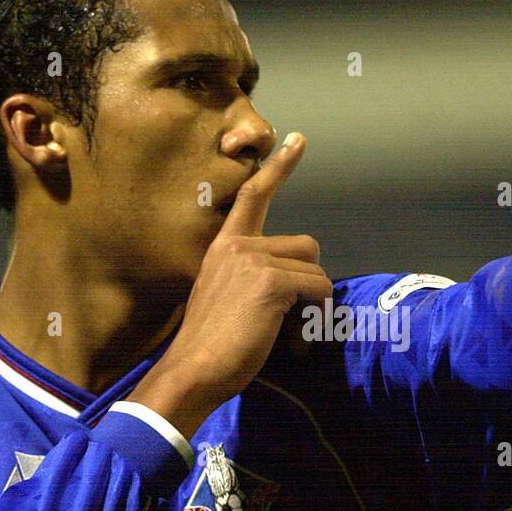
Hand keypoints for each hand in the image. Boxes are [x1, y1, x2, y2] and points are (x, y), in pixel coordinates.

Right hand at [130, 132, 331, 436]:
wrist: (193, 371)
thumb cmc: (211, 349)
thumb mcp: (229, 302)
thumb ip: (255, 283)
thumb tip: (299, 291)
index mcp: (224, 247)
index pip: (253, 196)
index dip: (278, 167)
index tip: (298, 139)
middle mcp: (238, 245)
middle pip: (307, 247)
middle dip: (308, 284)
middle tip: (291, 322)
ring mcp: (253, 259)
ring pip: (316, 272)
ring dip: (312, 305)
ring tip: (287, 333)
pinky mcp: (270, 281)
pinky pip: (318, 290)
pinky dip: (314, 317)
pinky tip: (291, 340)